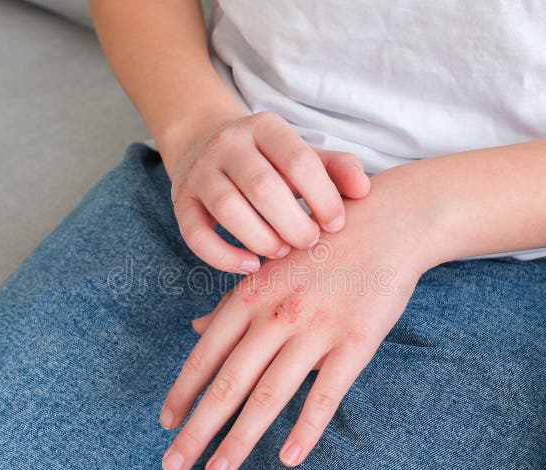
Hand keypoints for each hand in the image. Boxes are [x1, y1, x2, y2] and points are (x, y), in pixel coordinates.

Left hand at [158, 175, 438, 469]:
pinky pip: (326, 394)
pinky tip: (287, 459)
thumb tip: (196, 330)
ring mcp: (316, 329)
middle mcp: (276, 315)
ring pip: (269, 395)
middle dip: (198, 428)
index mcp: (252, 295)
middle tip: (172, 466)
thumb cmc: (323, 246)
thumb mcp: (270, 265)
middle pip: (229, 382)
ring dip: (240, 439)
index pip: (206, 354)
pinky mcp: (356, 342)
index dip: (183, 391)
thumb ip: (232, 303)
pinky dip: (306, 429)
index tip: (165, 423)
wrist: (388, 221)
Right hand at [161, 111, 370, 273]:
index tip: (336, 225)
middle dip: (294, 224)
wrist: (205, 144)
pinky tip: (251, 266)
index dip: (323, 198)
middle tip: (309, 242)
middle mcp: (228, 144)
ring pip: (228, 209)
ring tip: (282, 252)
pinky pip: (196, 235)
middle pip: (263, 187)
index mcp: (265, 128)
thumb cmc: (269, 160)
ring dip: (262, 239)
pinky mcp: (180, 201)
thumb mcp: (302, 155)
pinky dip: (224, 257)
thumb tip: (364, 190)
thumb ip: (337, 168)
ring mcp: (200, 172)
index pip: (299, 161)